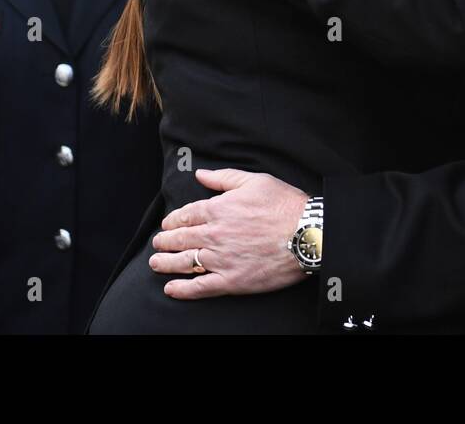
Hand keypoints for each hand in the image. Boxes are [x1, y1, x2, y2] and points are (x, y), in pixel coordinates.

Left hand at [149, 168, 309, 298]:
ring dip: (165, 263)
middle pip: (179, 239)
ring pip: (184, 263)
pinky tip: (171, 289)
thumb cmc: (286, 205)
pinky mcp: (231, 281)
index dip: (173, 221)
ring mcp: (221, 260)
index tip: (168, 224)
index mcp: (218, 209)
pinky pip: (199, 287)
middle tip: (158, 243)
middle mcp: (214, 235)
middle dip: (164, 241)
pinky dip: (182, 290)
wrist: (308, 235)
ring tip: (156, 264)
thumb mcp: (256, 181)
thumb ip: (224, 177)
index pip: (185, 215)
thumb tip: (201, 175)